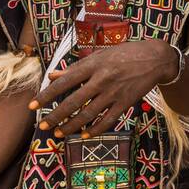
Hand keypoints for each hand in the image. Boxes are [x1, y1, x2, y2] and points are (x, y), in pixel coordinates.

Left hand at [31, 39, 177, 138]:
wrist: (156, 58)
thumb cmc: (125, 54)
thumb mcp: (100, 55)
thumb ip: (76, 67)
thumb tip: (52, 75)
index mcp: (93, 65)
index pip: (64, 82)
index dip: (46, 95)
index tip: (32, 106)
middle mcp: (102, 79)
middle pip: (73, 101)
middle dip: (56, 115)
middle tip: (44, 126)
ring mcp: (114, 92)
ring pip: (88, 114)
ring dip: (72, 126)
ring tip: (60, 133)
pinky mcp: (126, 102)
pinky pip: (108, 119)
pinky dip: (96, 129)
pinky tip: (85, 134)